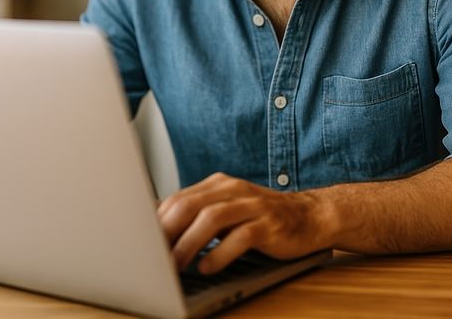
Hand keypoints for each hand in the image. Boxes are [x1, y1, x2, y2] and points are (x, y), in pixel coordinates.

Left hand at [156, 172, 328, 274]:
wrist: (311, 216)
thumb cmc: (262, 218)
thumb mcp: (228, 211)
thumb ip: (199, 217)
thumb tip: (158, 234)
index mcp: (218, 185)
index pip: (178, 199)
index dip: (156, 222)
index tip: (141, 244)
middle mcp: (233, 190)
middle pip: (190, 205)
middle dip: (167, 233)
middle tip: (151, 257)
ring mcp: (252, 206)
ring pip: (211, 218)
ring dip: (188, 244)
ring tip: (175, 266)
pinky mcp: (269, 224)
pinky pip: (240, 237)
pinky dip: (219, 253)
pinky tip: (207, 266)